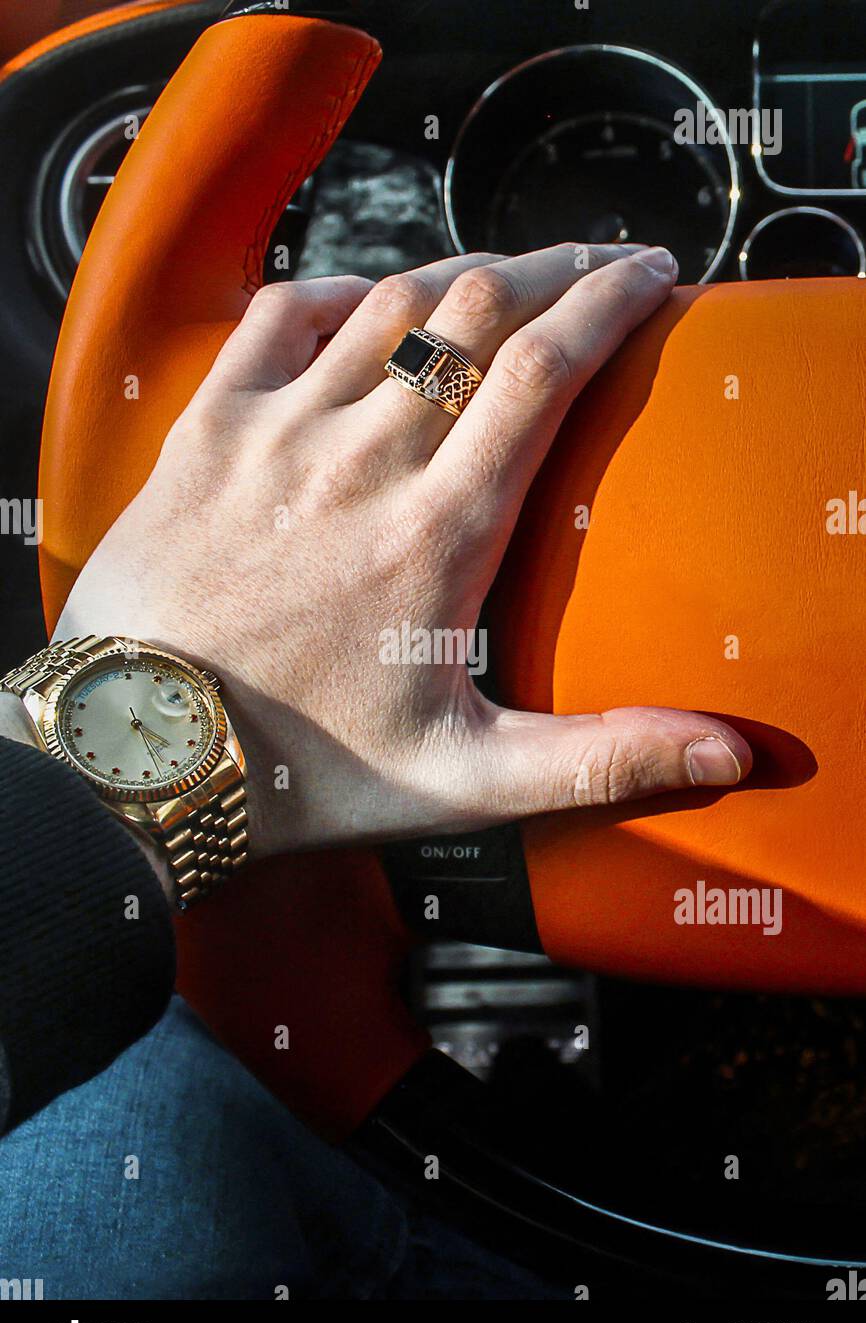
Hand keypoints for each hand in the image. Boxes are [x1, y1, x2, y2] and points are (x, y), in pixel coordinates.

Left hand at [55, 243, 750, 860]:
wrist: (137, 758)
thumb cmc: (301, 773)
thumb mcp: (465, 782)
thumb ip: (599, 760)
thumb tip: (725, 757)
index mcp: (439, 532)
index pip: (544, 370)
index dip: (609, 302)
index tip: (648, 273)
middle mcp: (364, 459)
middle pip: (477, 312)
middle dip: (552, 269)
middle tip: (594, 265)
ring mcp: (279, 434)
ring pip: (390, 302)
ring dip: (461, 274)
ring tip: (503, 278)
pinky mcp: (208, 431)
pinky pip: (280, 316)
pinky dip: (336, 292)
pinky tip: (364, 305)